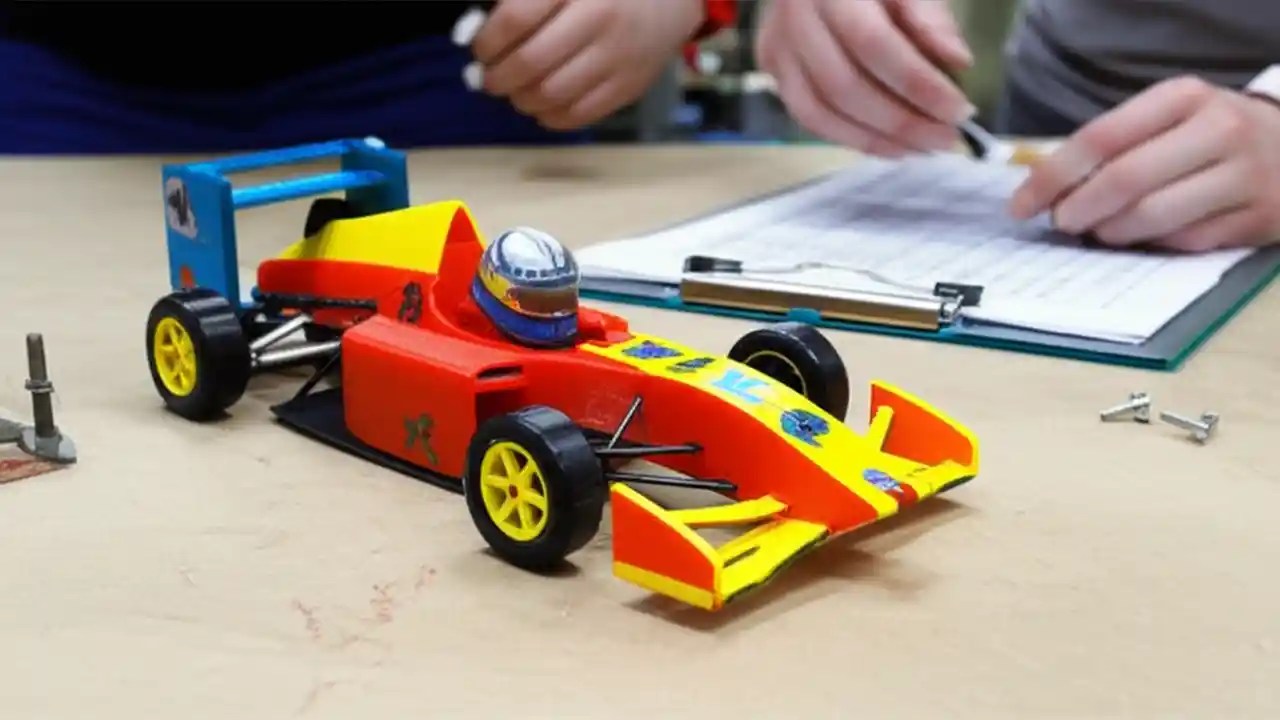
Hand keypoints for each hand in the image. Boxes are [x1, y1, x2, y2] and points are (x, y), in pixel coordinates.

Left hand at [470, 0, 704, 130]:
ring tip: (515, 92)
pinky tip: (542, 105)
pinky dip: (549, 117)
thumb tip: (482, 28)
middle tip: (489, 77)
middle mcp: (600, 20)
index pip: (516, 18)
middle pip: (530, 63)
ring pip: (551, 95)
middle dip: (497, 77)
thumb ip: (524, 0)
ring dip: (520, 99)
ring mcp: (618, 58)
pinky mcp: (630, 87)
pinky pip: (578, 114)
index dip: (487, 40)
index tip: (480, 48)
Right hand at [755, 0, 975, 156]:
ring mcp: (777, 47)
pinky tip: (887, 144)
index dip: (917, 84)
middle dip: (900, 123)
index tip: (958, 111)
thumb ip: (929, 19)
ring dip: (874, 140)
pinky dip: (850, 138)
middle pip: (843, 87)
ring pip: (819, 112)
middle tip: (945, 139)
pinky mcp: (772, 69)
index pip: (873, 44)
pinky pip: (808, 118)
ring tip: (919, 149)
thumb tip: (957, 65)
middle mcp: (794, 18)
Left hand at [1009, 76, 1279, 251]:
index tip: (1020, 204)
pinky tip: (1142, 239)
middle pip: (1125, 180)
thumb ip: (1113, 146)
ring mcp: (1244, 177)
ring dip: (1111, 232)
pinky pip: (1186, 242)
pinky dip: (1152, 245)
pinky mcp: (1258, 219)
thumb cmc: (1205, 136)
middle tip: (1060, 222)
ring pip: (1154, 218)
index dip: (1052, 176)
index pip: (1101, 137)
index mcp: (1184, 98)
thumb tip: (1044, 190)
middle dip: (1078, 209)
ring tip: (1099, 231)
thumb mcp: (1166, 120)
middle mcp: (1220, 131)